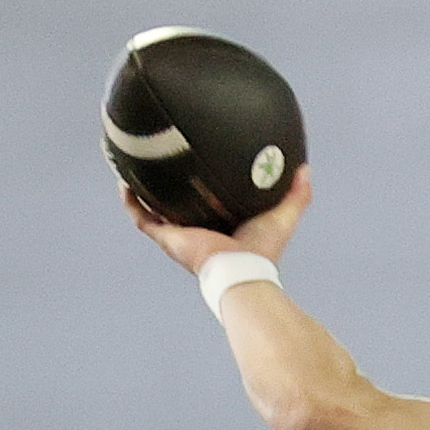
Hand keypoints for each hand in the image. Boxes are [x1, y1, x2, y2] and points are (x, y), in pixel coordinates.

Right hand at [123, 166, 312, 276]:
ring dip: (142, 190)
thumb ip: (296, 195)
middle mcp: (196, 230)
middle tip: (158, 158)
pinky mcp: (168, 238)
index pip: (207, 203)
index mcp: (220, 225)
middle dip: (167, 185)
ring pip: (153, 209)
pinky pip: (142, 218)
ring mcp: (179, 235)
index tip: (196, 164)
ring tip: (132, 164)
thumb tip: (306, 170)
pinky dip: (132, 202)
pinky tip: (124, 181)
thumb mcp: (281, 216)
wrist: (242, 271)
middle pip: (177, 204)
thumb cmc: (262, 253)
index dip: (200, 186)